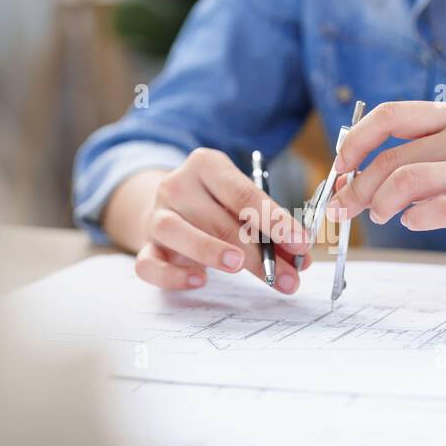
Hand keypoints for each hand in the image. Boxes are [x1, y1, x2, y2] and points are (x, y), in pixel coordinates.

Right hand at [108, 149, 311, 291]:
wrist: (170, 204)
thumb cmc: (217, 204)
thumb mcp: (243, 204)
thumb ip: (269, 228)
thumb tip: (299, 260)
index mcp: (206, 165)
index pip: (244, 193)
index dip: (275, 220)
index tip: (301, 244)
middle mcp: (177, 185)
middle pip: (217, 218)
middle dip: (258, 253)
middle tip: (286, 277)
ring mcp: (156, 215)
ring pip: (176, 232)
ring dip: (210, 251)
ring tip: (239, 267)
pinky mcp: (145, 246)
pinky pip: (150, 264)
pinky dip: (173, 276)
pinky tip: (200, 281)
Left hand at [328, 101, 445, 266]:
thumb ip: (416, 158)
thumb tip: (352, 176)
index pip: (390, 115)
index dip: (355, 142)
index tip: (338, 169)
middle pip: (392, 159)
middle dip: (357, 188)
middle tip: (345, 209)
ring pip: (408, 182)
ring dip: (380, 204)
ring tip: (381, 218)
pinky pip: (439, 209)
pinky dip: (414, 219)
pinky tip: (413, 223)